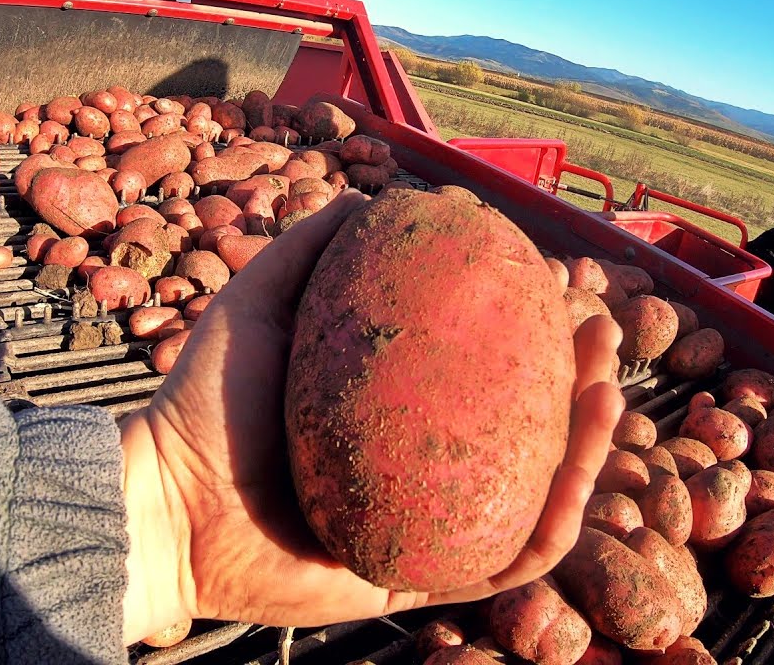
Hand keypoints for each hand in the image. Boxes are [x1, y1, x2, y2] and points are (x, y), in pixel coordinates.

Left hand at [118, 191, 624, 641]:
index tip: (557, 284)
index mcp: (389, 408)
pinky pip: (505, 561)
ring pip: (529, 493)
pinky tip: (584, 475)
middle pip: (521, 427)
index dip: (529, 327)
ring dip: (586, 447)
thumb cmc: (203, 402)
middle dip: (575, 379)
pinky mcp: (416, 575)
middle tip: (599, 331)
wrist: (166, 502)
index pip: (478, 367)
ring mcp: (421, 522)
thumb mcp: (259, 302)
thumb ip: (311, 247)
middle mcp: (414, 464)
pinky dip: (557, 525)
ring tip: (607, 388)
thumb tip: (375, 198)